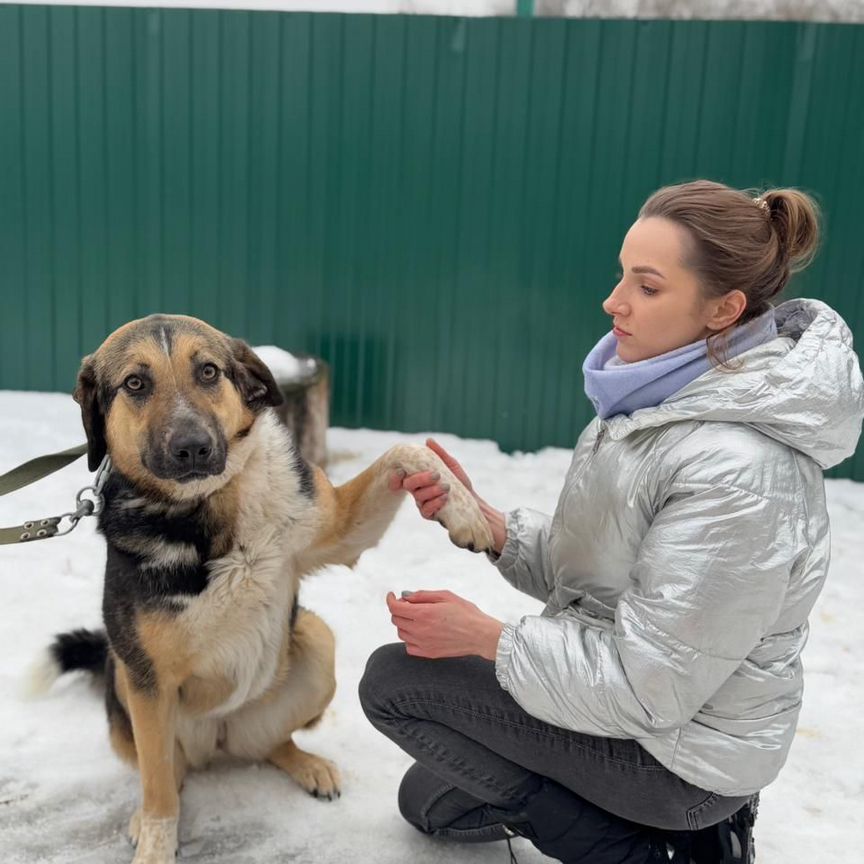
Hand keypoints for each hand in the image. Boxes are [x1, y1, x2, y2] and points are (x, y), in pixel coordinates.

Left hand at [386, 590, 503, 660]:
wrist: (481, 635)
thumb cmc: (466, 612)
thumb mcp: (445, 596)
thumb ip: (423, 595)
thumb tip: (405, 596)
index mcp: (424, 614)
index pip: (396, 608)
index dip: (390, 599)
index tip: (392, 595)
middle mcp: (420, 630)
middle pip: (396, 620)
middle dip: (399, 609)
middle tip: (409, 604)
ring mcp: (423, 644)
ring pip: (401, 633)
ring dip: (404, 623)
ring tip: (417, 617)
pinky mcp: (429, 653)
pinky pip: (409, 647)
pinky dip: (409, 638)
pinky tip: (420, 632)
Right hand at [387, 438, 468, 517]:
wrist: (472, 500)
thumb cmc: (458, 481)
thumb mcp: (450, 465)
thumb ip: (439, 454)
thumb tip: (428, 440)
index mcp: (419, 478)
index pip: (402, 477)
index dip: (395, 476)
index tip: (400, 471)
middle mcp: (418, 491)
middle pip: (409, 485)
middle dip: (421, 479)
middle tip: (437, 475)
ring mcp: (422, 503)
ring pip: (419, 497)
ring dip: (432, 491)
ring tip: (447, 486)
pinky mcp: (429, 514)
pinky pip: (426, 510)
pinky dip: (435, 503)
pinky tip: (444, 498)